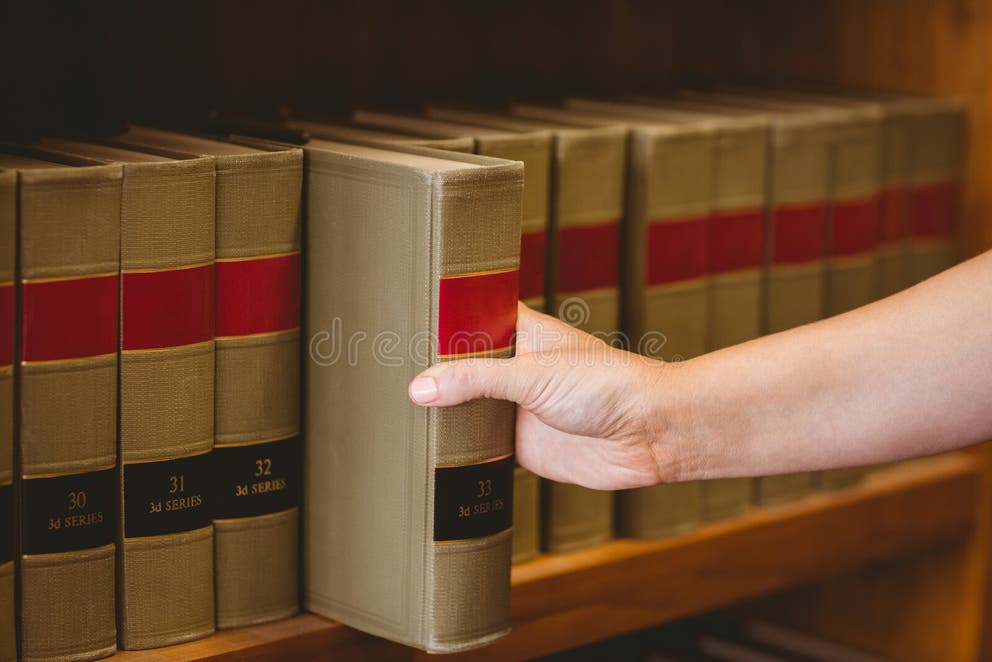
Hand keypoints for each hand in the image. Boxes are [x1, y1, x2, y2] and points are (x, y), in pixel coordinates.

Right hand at [408, 303, 691, 489]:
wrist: (650, 435)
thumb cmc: (610, 385)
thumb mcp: (534, 375)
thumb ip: (475, 379)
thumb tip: (421, 387)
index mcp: (520, 334)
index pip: (470, 318)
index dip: (438, 321)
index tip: (398, 321)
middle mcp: (514, 369)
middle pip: (460, 368)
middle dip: (431, 372)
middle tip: (381, 370)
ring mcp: (516, 408)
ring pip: (465, 408)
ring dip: (441, 412)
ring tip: (392, 409)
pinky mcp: (520, 446)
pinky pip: (479, 446)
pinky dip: (458, 448)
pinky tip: (428, 448)